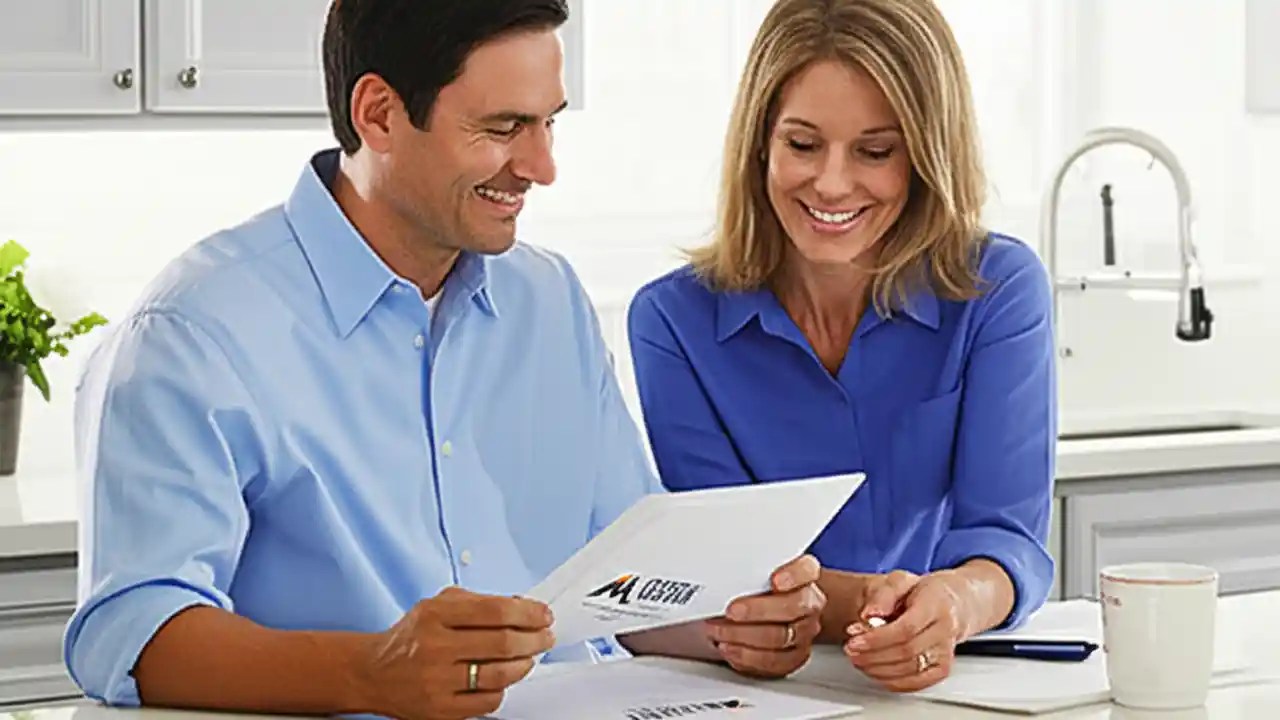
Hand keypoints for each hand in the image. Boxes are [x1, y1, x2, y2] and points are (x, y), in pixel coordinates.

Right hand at [361, 586, 555, 719]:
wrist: (373, 673)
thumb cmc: (412, 637)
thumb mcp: (437, 606)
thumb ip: (477, 602)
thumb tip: (521, 606)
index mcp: (435, 615)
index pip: (495, 611)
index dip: (527, 613)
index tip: (543, 615)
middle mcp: (434, 647)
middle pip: (502, 643)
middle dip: (534, 639)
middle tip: (545, 637)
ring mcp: (437, 682)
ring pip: (499, 675)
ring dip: (524, 665)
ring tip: (529, 658)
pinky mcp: (440, 710)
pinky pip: (487, 702)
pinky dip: (503, 689)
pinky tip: (504, 679)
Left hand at [704, 555, 825, 678]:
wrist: (777, 608)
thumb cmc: (762, 586)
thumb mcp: (755, 570)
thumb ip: (747, 571)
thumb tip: (718, 573)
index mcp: (804, 574)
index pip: (806, 571)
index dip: (793, 576)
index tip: (775, 581)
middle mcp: (810, 603)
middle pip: (792, 607)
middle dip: (758, 610)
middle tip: (732, 611)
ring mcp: (805, 631)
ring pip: (781, 637)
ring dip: (744, 635)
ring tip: (719, 631)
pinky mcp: (795, 656)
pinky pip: (773, 661)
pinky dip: (747, 656)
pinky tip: (729, 648)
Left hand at [843, 569, 970, 691]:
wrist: (951, 605)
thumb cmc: (922, 592)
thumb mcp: (900, 580)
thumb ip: (882, 595)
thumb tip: (868, 615)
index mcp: (935, 605)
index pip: (906, 629)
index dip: (877, 639)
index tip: (854, 640)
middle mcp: (944, 631)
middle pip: (906, 652)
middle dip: (872, 655)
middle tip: (850, 650)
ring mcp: (945, 653)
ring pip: (910, 670)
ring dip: (877, 669)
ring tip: (858, 659)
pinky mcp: (941, 670)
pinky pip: (915, 683)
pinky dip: (891, 681)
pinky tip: (875, 671)